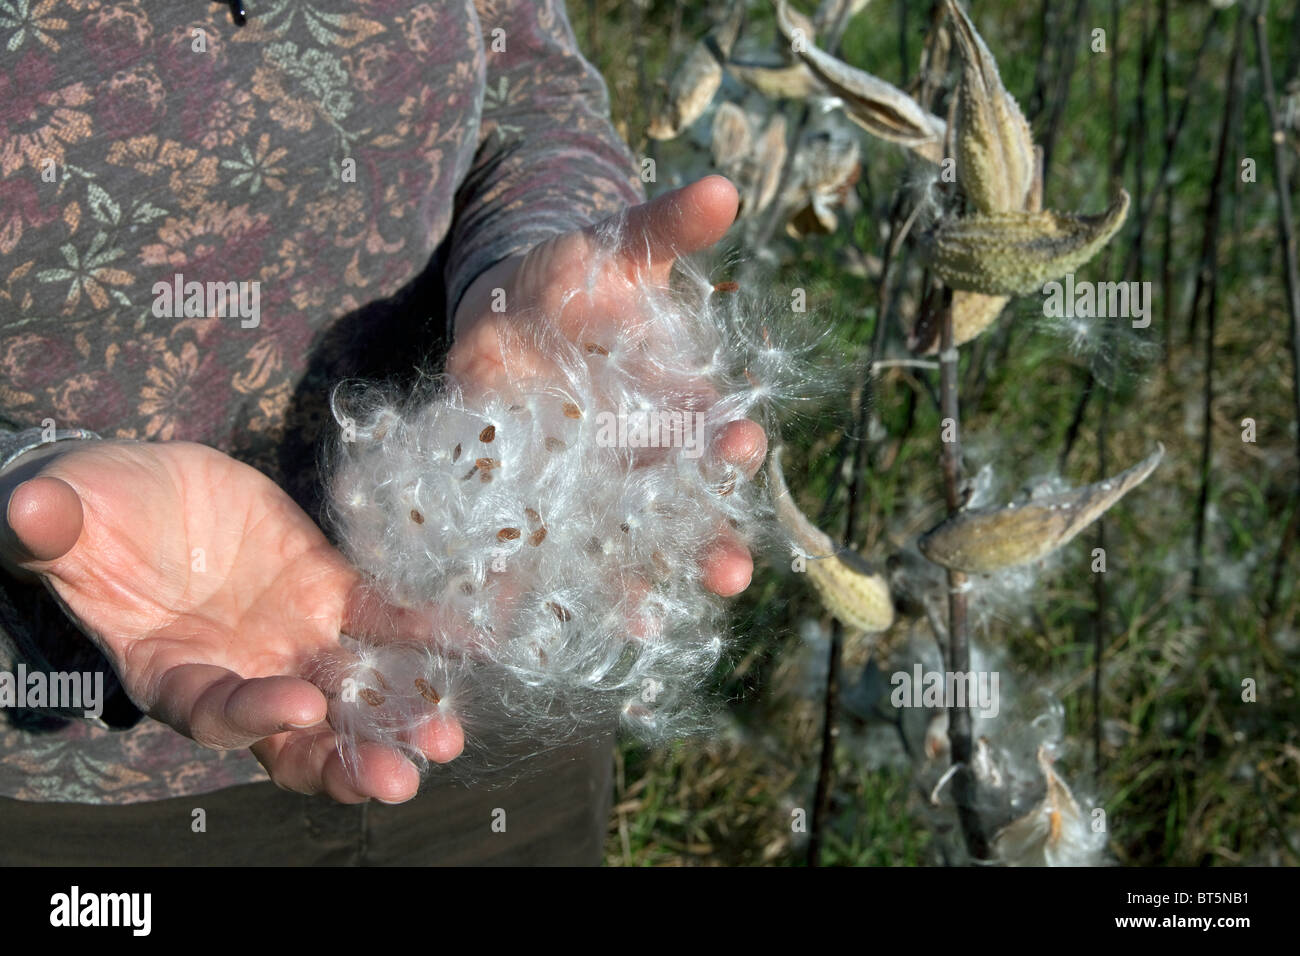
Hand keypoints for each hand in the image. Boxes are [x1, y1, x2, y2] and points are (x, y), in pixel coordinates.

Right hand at [0, 440, 461, 803]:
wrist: (142, 488)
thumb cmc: (91, 513)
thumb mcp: (65, 516)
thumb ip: (53, 530)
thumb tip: (33, 514)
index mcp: (172, 671)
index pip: (215, 713)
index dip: (254, 718)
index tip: (300, 707)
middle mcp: (241, 669)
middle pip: (298, 737)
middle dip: (347, 761)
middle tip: (400, 779)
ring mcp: (290, 634)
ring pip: (352, 692)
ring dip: (400, 715)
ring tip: (446, 737)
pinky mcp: (327, 588)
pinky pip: (381, 617)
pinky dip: (422, 632)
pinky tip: (467, 641)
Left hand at [449, 175, 766, 596]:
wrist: (505, 312)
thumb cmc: (573, 280)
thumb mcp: (617, 248)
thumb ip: (666, 227)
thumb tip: (722, 189)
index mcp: (674, 402)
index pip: (714, 429)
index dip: (729, 441)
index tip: (743, 445)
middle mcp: (641, 457)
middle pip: (681, 508)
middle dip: (707, 540)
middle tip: (731, 572)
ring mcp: (591, 489)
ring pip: (624, 546)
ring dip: (640, 583)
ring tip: (648, 621)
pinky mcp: (534, 504)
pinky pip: (547, 555)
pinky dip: (549, 590)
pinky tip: (541, 628)